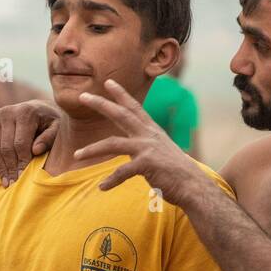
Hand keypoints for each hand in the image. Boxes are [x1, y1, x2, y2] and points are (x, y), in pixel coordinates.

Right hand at [0, 99, 59, 185]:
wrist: (38, 109)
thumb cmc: (50, 123)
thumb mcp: (56, 129)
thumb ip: (48, 139)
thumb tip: (35, 151)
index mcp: (25, 112)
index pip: (20, 143)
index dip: (21, 162)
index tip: (23, 178)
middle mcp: (7, 112)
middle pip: (6, 147)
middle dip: (10, 168)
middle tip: (13, 184)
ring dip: (0, 167)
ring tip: (6, 182)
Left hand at [76, 79, 215, 210]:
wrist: (194, 186)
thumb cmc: (178, 174)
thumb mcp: (162, 154)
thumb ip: (148, 148)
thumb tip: (138, 152)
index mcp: (152, 131)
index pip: (134, 107)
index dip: (120, 94)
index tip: (108, 82)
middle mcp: (149, 135)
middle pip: (120, 114)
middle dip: (101, 104)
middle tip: (82, 96)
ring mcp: (148, 148)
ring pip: (112, 143)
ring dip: (92, 149)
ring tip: (76, 154)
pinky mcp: (147, 164)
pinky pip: (122, 172)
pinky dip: (111, 181)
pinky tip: (102, 187)